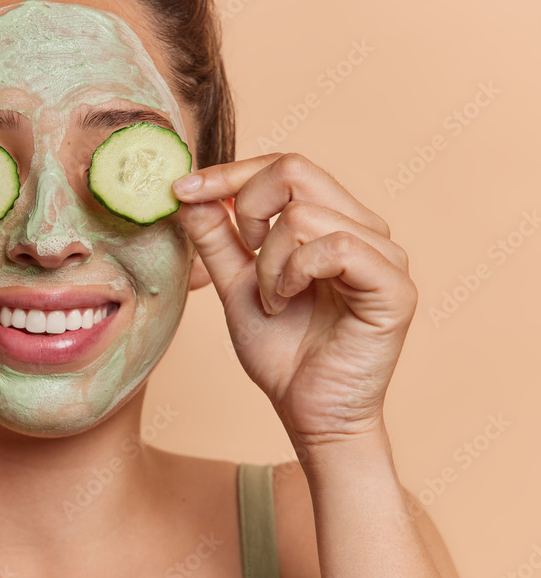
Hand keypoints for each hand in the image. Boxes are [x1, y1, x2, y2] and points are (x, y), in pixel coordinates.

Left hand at [172, 153, 416, 446]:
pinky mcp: (395, 285)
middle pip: (294, 169)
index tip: (181, 191)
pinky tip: (288, 302)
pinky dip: (295, 273)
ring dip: (267, 262)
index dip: (228, 172)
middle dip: (245, 210)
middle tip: (243, 257)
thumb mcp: (235, 284)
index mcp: (332, 220)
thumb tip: (188, 192)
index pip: (283, 165)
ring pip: (302, 214)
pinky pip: (336, 246)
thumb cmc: (281, 352)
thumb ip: (216, 237)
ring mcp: (385, 254)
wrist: (308, 412)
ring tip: (273, 299)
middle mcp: (364, 227)